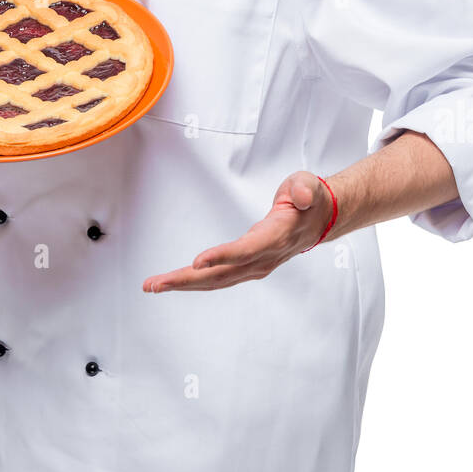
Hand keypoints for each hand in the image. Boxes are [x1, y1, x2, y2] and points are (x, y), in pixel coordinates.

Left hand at [142, 171, 334, 292]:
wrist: (318, 220)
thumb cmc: (309, 199)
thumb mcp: (308, 185)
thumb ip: (304, 189)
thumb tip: (301, 196)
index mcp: (276, 237)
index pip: (247, 250)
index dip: (223, 256)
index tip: (197, 261)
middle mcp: (263, 258)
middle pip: (222, 274)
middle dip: (187, 280)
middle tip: (155, 284)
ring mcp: (254, 266)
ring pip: (215, 280)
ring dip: (183, 284)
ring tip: (153, 285)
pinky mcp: (247, 267)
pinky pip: (217, 278)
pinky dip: (194, 281)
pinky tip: (173, 283)